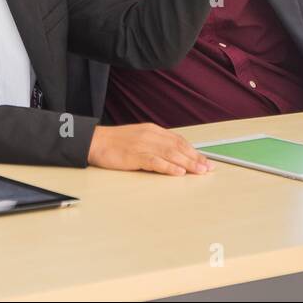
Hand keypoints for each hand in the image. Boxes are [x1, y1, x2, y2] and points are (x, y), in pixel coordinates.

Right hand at [87, 123, 213, 175]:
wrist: (94, 141)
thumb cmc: (114, 143)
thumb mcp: (138, 138)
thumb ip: (154, 144)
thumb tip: (172, 155)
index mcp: (152, 130)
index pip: (178, 140)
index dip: (193, 151)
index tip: (205, 160)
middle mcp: (150, 136)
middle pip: (178, 147)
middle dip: (195, 158)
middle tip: (208, 168)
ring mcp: (142, 145)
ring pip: (170, 154)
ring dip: (187, 163)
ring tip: (199, 171)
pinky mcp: (134, 155)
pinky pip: (154, 161)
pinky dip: (168, 167)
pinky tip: (178, 172)